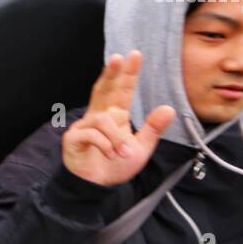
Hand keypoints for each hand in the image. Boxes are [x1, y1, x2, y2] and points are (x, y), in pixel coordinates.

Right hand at [62, 51, 174, 185]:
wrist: (97, 188)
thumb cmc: (115, 165)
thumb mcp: (141, 148)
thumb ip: (152, 129)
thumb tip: (169, 108)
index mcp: (114, 116)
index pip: (121, 90)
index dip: (127, 73)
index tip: (135, 55)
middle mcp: (98, 116)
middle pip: (103, 89)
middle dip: (111, 73)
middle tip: (119, 58)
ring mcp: (83, 126)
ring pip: (102, 119)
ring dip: (117, 137)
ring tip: (124, 153)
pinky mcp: (73, 139)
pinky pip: (91, 134)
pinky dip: (106, 145)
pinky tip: (111, 155)